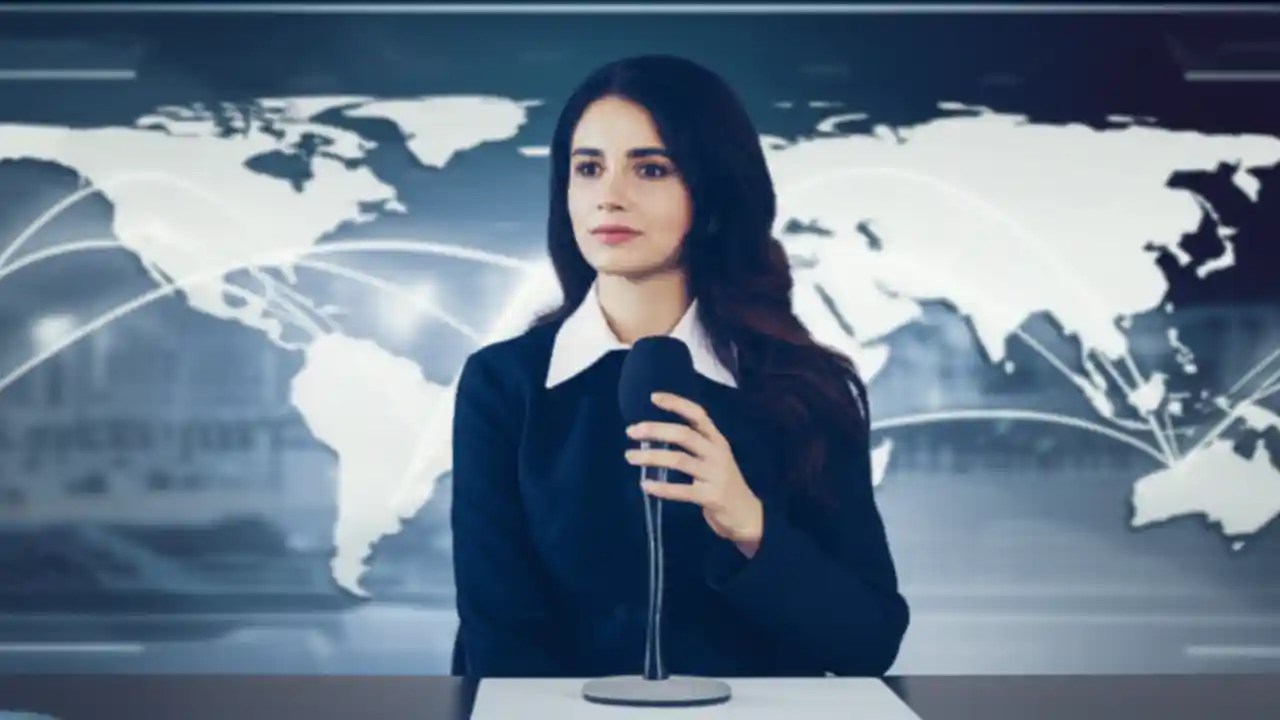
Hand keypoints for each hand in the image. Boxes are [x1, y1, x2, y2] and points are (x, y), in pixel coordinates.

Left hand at [625, 391, 763, 557]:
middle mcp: (717, 453)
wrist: (746, 514)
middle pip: (684, 435)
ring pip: (679, 461)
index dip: (677, 403)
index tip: (653, 397)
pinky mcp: (711, 497)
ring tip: (629, 457)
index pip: (698, 414)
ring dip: (651, 457)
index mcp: (717, 439)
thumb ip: (693, 443)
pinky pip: (682, 491)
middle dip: (655, 430)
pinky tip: (645, 485)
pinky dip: (661, 488)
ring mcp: (715, 475)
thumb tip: (653, 432)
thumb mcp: (714, 456)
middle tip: (631, 431)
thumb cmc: (722, 481)